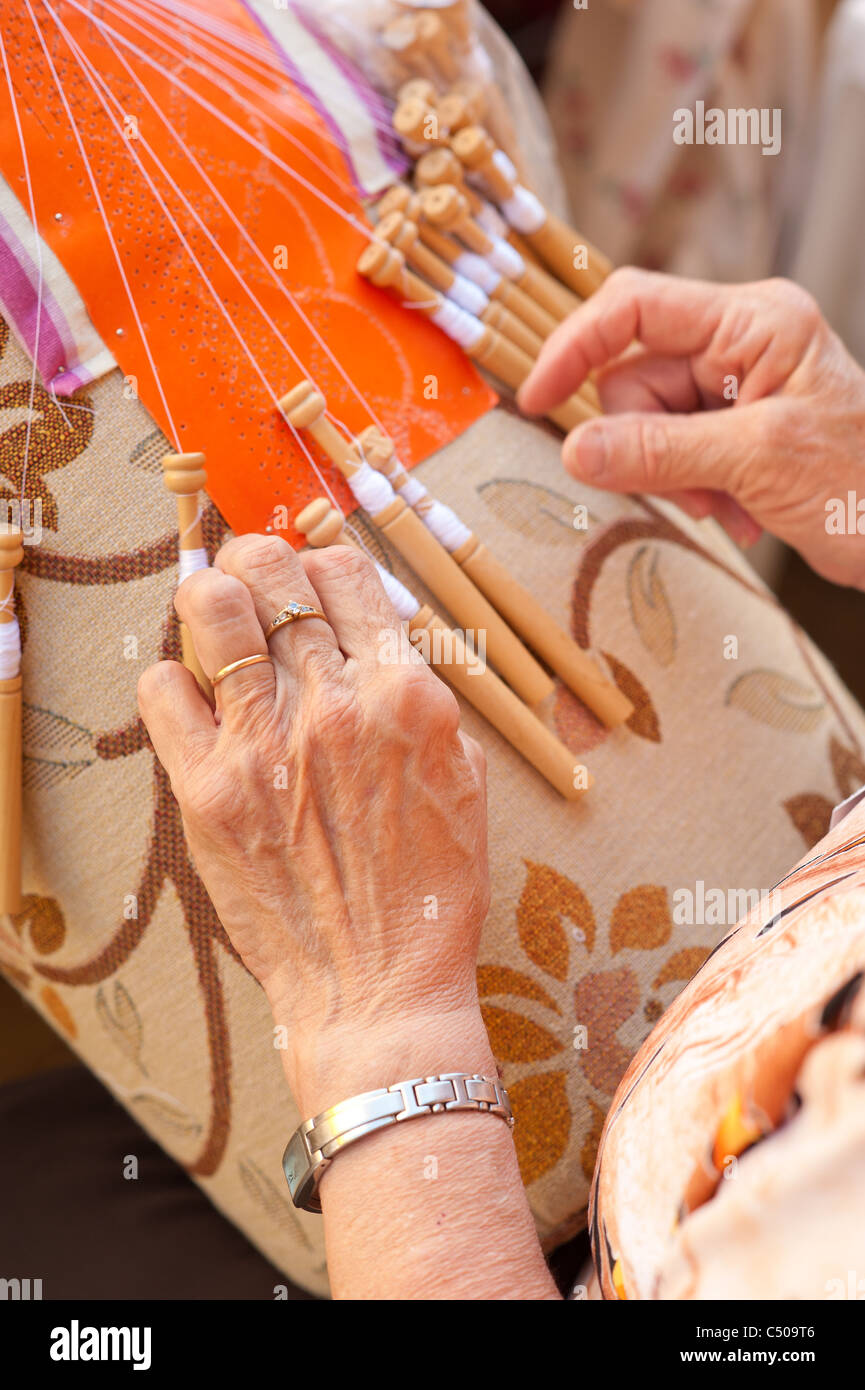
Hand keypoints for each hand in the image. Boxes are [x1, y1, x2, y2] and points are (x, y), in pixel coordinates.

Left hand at [138, 537, 490, 1114]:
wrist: (379, 989)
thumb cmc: (430, 891)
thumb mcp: (463, 778)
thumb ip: (422, 697)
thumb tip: (378, 637)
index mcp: (405, 696)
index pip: (346, 571)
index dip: (322, 563)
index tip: (312, 581)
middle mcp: (334, 706)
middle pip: (273, 572)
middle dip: (259, 562)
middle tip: (255, 584)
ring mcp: (264, 746)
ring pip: (212, 610)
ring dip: (211, 599)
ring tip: (216, 620)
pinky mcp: (208, 791)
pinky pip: (162, 691)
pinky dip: (173, 682)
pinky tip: (195, 701)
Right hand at [519, 269, 864, 588]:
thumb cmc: (863, 484)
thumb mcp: (756, 462)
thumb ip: (659, 451)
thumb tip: (573, 450)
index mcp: (754, 320)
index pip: (635, 307)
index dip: (576, 347)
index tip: (536, 400)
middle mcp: (738, 343)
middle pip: (632, 379)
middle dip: (646, 445)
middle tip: (696, 492)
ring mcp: (733, 389)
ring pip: (644, 426)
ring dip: (672, 479)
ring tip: (727, 507)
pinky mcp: (730, 432)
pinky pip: (668, 454)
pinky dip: (691, 491)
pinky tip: (738, 513)